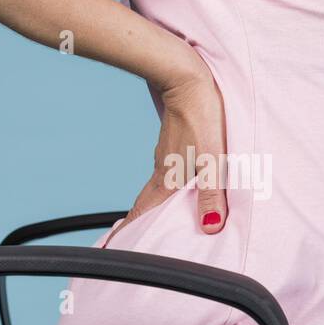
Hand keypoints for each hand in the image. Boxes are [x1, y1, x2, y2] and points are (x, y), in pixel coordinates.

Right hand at [125, 47, 227, 233]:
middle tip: (127, 238)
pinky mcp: (174, 141)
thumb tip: (209, 228)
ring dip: (152, 204)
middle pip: (145, 203)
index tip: (111, 247)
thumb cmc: (202, 117)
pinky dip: (165, 186)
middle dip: (136, 223)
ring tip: (153, 218)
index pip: (141, 214)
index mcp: (168, 180)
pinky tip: (175, 184)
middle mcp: (162, 170)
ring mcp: (166, 154)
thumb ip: (211, 195)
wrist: (187, 77)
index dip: (126, 232)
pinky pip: (166, 171)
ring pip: (156, 187)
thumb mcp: (213, 161)